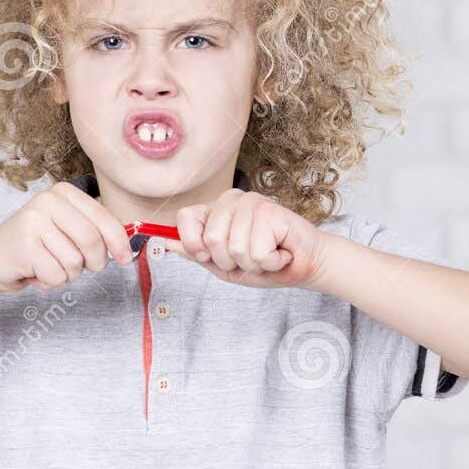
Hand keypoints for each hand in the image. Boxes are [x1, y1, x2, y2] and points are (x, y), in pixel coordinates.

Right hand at [0, 182, 132, 294]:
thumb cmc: (38, 246)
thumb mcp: (68, 230)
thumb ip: (96, 232)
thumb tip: (126, 248)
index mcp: (64, 193)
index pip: (104, 218)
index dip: (119, 243)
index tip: (125, 259)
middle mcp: (48, 201)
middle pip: (92, 240)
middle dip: (93, 262)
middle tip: (81, 267)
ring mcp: (33, 221)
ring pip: (74, 261)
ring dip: (67, 274)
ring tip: (49, 265)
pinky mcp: (23, 245)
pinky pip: (56, 275)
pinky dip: (50, 282)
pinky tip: (35, 271)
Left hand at [174, 188, 325, 288]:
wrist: (304, 267)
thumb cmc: (266, 265)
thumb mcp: (223, 265)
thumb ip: (196, 253)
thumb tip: (164, 243)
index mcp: (216, 211)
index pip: (185, 217)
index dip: (193, 243)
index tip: (208, 257)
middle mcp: (232, 201)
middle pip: (211, 238)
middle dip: (230, 262)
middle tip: (250, 258)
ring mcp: (252, 202)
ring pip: (235, 248)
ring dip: (252, 264)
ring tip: (267, 254)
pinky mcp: (271, 210)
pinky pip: (257, 251)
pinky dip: (269, 261)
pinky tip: (280, 251)